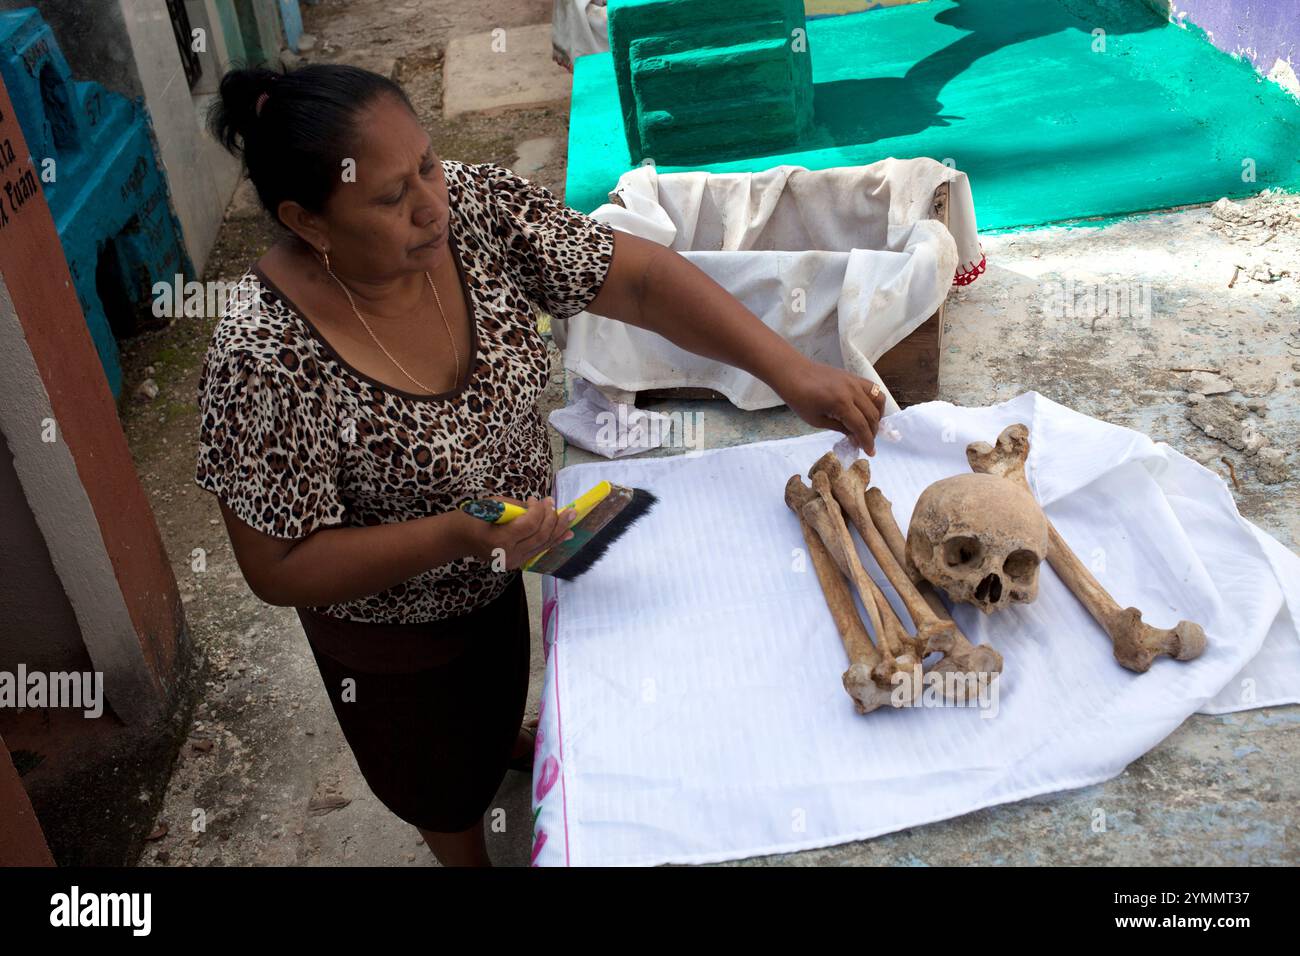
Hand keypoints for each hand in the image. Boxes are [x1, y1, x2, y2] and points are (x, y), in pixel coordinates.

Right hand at [461, 496, 576, 570]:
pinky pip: (540, 549)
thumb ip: (518, 507)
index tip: (535, 499)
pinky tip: (567, 532)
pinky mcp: (519, 562)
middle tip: (556, 503)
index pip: (529, 525)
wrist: (462, 537)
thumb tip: (541, 506)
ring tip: (571, 515)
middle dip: (553, 518)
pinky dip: (554, 539)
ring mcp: (515, 561)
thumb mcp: (494, 505)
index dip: (538, 510)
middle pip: (541, 536)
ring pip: (544, 544)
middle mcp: (509, 554)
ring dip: (559, 528)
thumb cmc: (475, 516)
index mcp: (499, 539)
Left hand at [773, 358, 887, 455]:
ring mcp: (854, 381)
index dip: (867, 441)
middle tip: (867, 442)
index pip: (861, 426)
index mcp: (840, 403)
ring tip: (870, 426)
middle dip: (872, 432)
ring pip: (878, 400)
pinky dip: (876, 401)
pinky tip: (869, 410)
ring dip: (878, 416)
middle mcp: (852, 391)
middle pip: (871, 415)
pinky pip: (873, 388)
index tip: (871, 452)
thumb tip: (856, 438)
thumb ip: (840, 428)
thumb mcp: (817, 420)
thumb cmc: (799, 398)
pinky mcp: (853, 377)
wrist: (793, 373)